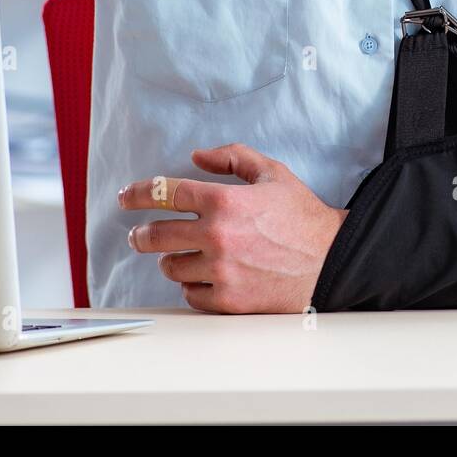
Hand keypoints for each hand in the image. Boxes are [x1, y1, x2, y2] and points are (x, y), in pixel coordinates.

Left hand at [118, 144, 347, 313]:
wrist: (330, 261)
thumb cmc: (301, 216)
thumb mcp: (271, 173)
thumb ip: (232, 157)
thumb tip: (197, 156)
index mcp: (224, 201)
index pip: (164, 193)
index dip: (138, 193)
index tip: (125, 198)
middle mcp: (217, 236)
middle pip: (156, 235)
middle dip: (140, 234)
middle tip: (138, 235)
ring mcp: (220, 272)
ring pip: (171, 267)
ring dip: (171, 260)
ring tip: (182, 256)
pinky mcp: (227, 301)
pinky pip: (190, 294)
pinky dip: (192, 285)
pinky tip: (203, 277)